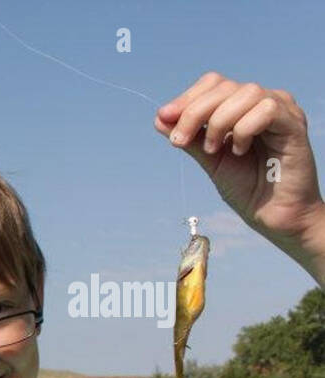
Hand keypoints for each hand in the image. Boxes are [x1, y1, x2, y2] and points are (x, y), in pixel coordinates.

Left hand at [155, 73, 323, 257]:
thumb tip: (160, 118)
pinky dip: (244, 129)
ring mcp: (282, 110)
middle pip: (224, 86)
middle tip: (180, 141)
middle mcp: (263, 102)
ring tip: (215, 150)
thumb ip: (189, 138)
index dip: (186, 98)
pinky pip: (267, 109)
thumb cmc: (247, 187)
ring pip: (246, 92)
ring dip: (220, 122)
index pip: (213, 83)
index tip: (164, 118)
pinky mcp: (294, 124)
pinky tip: (240, 151)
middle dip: (194, 112)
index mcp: (242, 106)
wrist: (274, 216)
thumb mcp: (210, 159)